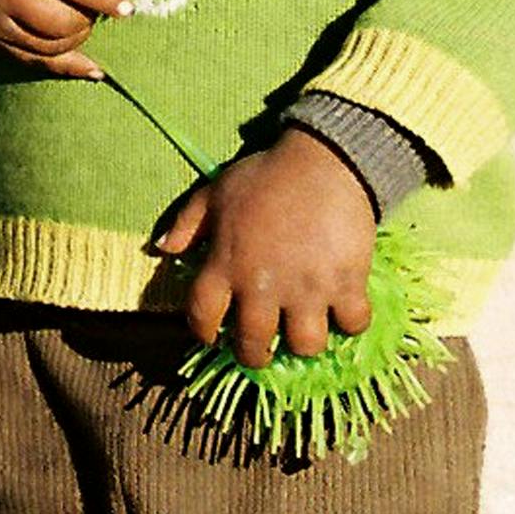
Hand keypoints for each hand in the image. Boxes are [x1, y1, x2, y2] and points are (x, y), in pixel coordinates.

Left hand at [151, 128, 375, 364]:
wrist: (326, 158)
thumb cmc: (267, 175)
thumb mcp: (216, 192)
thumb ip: (187, 223)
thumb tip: (162, 248)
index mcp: (225, 264)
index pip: (202, 317)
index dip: (204, 332)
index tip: (214, 335)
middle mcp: (262, 286)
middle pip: (253, 346)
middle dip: (254, 355)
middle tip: (261, 348)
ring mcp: (306, 288)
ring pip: (305, 346)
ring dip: (303, 343)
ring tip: (304, 329)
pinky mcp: (346, 283)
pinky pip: (353, 324)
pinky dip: (351, 322)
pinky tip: (344, 309)